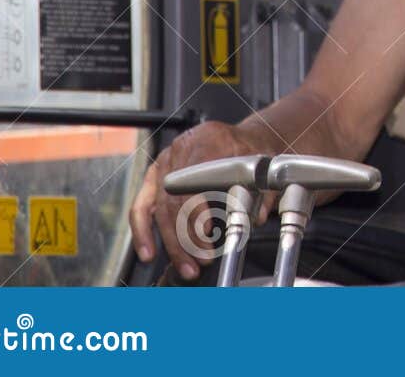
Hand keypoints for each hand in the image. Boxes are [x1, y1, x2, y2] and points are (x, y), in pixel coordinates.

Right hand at [129, 120, 274, 280]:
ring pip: (157, 209)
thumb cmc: (248, 150)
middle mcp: (180, 150)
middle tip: (203, 260)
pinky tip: (148, 253)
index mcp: (208, 140)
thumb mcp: (262, 162)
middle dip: (187, 238)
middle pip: (174, 200)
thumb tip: (258, 217)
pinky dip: (143, 232)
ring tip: (187, 266)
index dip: (196, 213)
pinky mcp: (154, 176)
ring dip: (172, 243)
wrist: (237, 138)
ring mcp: (164, 162)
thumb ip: (262, 189)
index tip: (208, 235)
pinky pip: (141, 206)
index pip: (193, 182)